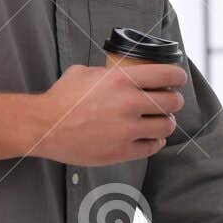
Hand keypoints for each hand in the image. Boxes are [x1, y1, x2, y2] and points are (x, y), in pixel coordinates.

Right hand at [33, 63, 185, 165]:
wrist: (44, 126)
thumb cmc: (62, 99)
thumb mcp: (85, 73)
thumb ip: (109, 72)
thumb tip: (124, 72)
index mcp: (121, 79)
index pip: (167, 75)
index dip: (178, 77)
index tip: (178, 80)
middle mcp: (128, 103)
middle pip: (172, 102)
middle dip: (174, 101)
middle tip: (170, 102)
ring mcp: (126, 130)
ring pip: (165, 126)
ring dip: (166, 123)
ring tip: (160, 122)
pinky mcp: (121, 151)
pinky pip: (152, 147)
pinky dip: (155, 142)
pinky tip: (150, 138)